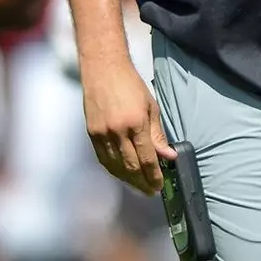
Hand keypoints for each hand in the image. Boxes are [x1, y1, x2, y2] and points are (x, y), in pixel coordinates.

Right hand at [81, 59, 174, 194]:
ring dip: (129, 180)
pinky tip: (122, 174)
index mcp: (136, 123)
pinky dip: (114, 170)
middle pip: (131, 167)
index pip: (147, 158)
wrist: (103, 69)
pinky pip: (104, 159)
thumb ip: (158, 134)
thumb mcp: (151, 107)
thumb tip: (169, 156)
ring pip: (116, 167)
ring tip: (139, 186)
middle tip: (151, 191)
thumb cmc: (130, 85)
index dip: (154, 176)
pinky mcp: (91, 134)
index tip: (160, 185)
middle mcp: (117, 131)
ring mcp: (102, 134)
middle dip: (143, 182)